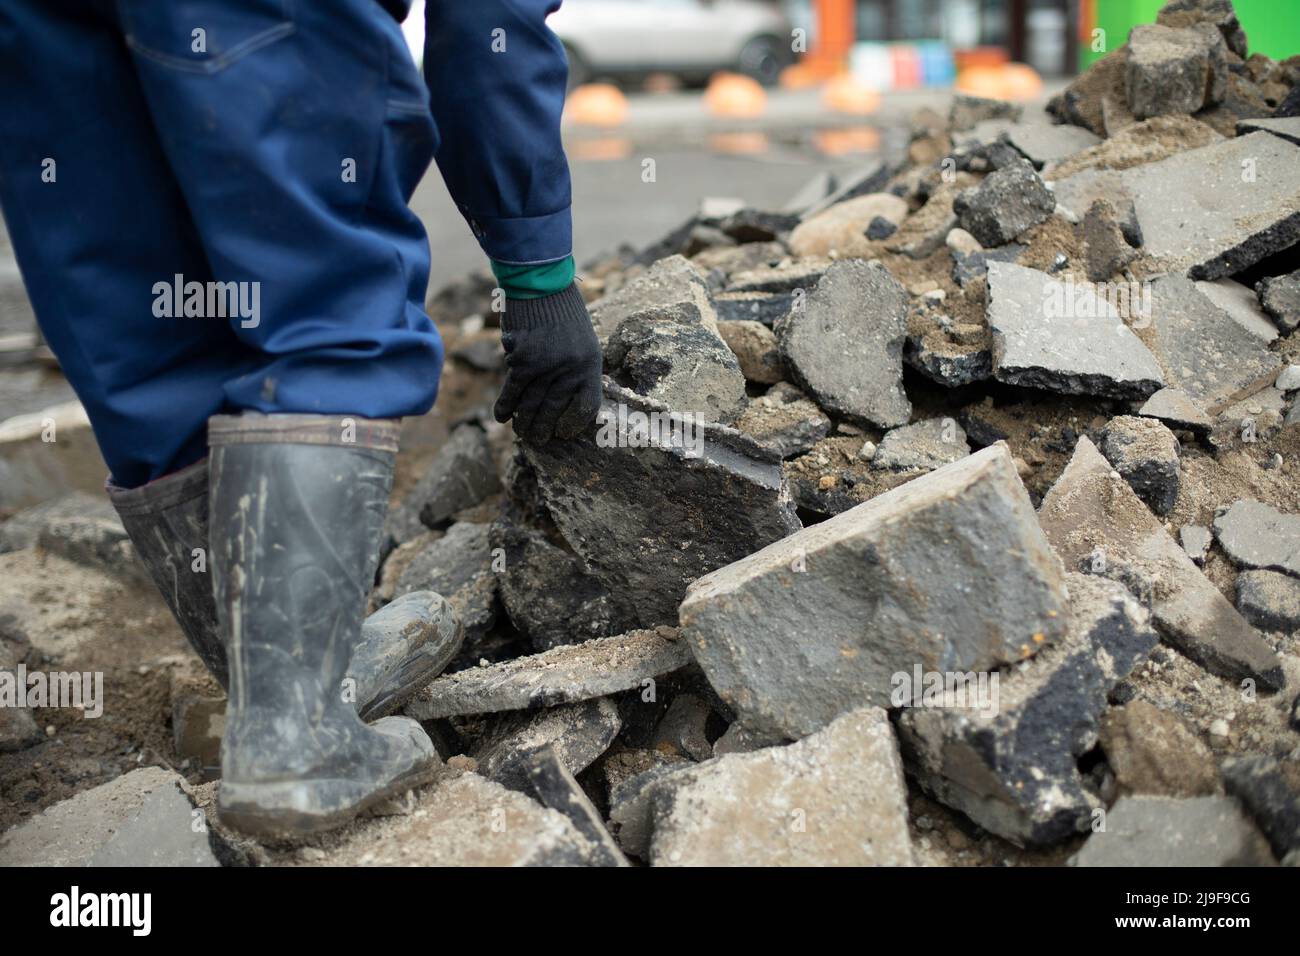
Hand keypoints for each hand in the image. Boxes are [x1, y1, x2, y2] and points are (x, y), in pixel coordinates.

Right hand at [493, 283, 602, 443]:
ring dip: (524, 422)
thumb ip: (578, 368)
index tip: (563, 433)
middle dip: (544, 428)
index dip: (574, 424)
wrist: (541, 284)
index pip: (587, 407)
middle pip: (556, 410)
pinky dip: (505, 406)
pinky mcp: (523, 362)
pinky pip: (513, 392)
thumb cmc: (563, 312)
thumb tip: (564, 398)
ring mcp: (546, 367)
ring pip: (532, 404)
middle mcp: (571, 369)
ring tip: (521, 432)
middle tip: (537, 439)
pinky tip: (502, 418)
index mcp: (590, 365)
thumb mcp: (584, 339)